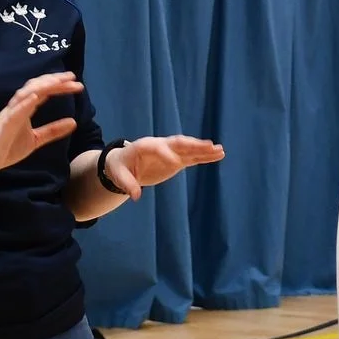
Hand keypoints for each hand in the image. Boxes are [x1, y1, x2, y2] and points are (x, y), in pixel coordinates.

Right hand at [0, 73, 85, 179]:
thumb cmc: (6, 149)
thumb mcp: (35, 139)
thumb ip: (53, 131)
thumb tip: (74, 122)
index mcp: (24, 109)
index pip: (43, 91)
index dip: (59, 85)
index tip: (76, 82)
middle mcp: (17, 107)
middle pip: (36, 87)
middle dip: (53, 80)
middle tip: (73, 77)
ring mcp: (8, 115)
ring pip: (25, 94)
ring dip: (41, 86)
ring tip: (57, 81)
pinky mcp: (2, 126)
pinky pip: (13, 112)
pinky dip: (24, 103)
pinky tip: (35, 97)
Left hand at [102, 135, 226, 200]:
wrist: (125, 163)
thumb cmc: (120, 168)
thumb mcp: (118, 175)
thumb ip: (127, 184)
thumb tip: (135, 196)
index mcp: (145, 146)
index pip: (158, 147)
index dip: (166, 154)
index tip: (176, 163)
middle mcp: (160, 145)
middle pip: (178, 143)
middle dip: (193, 144)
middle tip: (208, 146)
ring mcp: (170, 152)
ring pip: (189, 148)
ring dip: (204, 149)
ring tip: (220, 150)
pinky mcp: (177, 160)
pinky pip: (193, 157)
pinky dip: (205, 156)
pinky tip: (219, 155)